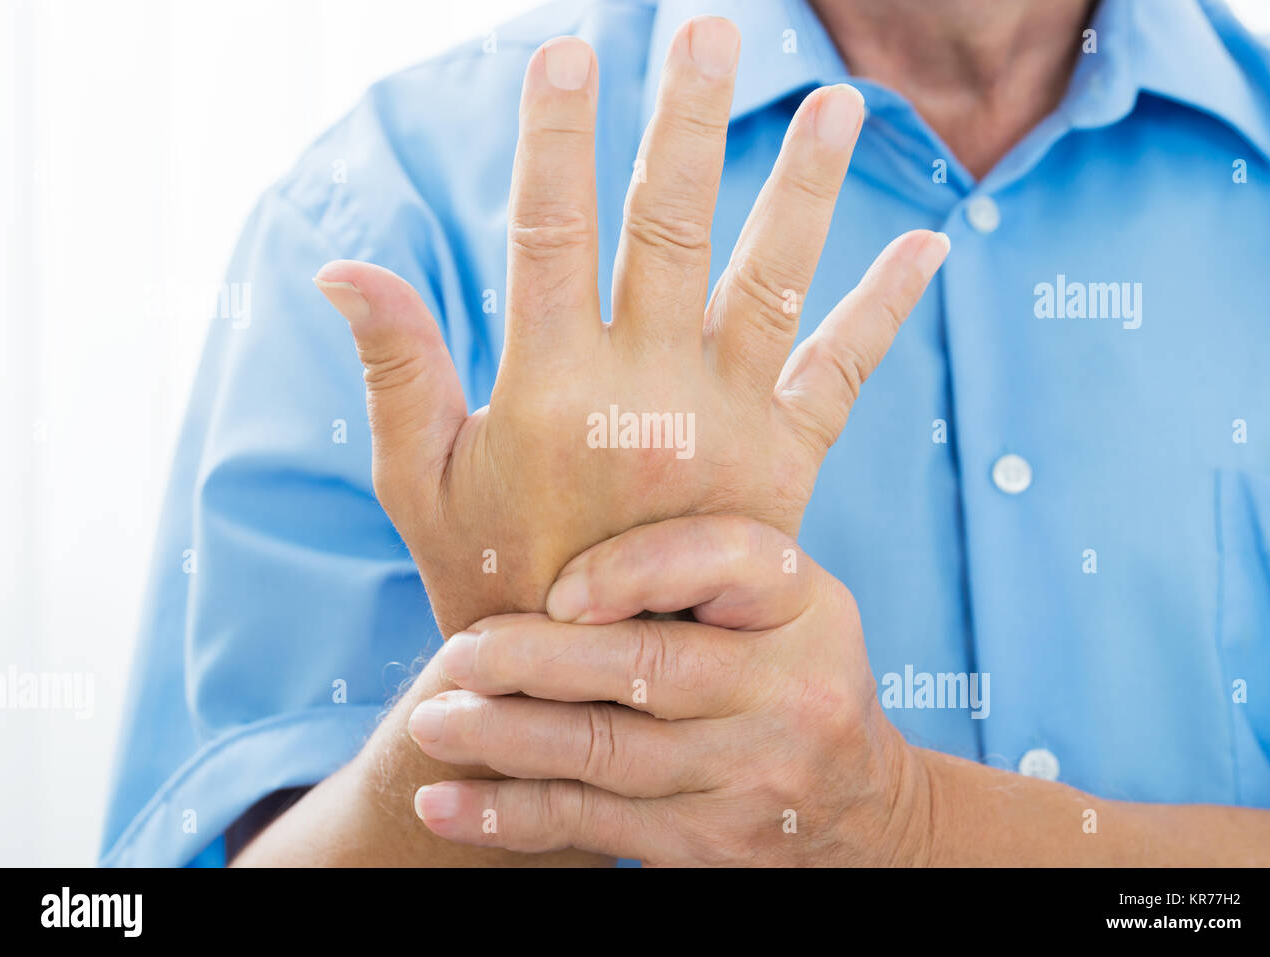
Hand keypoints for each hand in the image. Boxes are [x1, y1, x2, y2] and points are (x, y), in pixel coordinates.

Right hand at [314, 18, 948, 636]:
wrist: (589, 690)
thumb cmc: (489, 578)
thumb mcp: (421, 483)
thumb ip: (396, 371)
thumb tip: (342, 266)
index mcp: (550, 386)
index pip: (546, 229)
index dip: (553, 137)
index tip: (564, 54)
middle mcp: (647, 392)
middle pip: (667, 226)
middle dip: (685, 123)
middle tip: (709, 33)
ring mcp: (726, 425)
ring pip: (770, 279)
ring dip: (805, 187)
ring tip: (839, 102)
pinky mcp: (784, 465)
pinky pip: (842, 376)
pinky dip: (884, 312)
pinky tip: (927, 247)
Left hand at [408, 515, 931, 865]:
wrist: (860, 812)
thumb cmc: (791, 670)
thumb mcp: (787, 600)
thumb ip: (704, 557)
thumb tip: (574, 474)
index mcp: (805, 603)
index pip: (726, 559)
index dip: (633, 569)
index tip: (558, 590)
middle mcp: (790, 690)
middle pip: (649, 666)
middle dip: (534, 660)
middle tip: (458, 654)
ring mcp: (750, 775)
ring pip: (605, 752)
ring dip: (502, 738)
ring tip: (431, 721)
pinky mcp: (706, 845)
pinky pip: (592, 825)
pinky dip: (509, 813)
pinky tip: (443, 801)